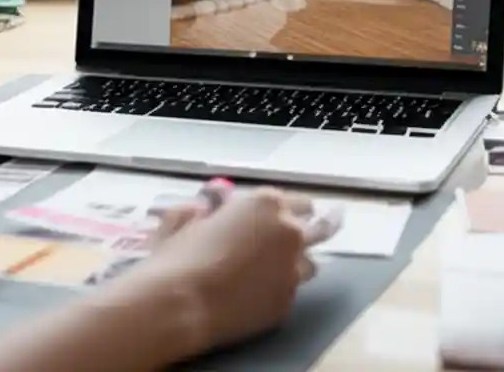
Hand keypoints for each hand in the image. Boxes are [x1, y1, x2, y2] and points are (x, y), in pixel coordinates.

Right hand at [128, 185, 317, 355]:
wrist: (180, 303)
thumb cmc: (177, 254)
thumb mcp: (186, 218)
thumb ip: (204, 209)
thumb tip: (203, 209)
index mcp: (265, 204)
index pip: (299, 201)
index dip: (292, 208)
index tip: (290, 214)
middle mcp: (288, 233)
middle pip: (320, 227)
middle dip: (320, 226)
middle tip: (325, 225)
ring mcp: (292, 270)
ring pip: (310, 263)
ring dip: (298, 262)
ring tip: (281, 268)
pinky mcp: (287, 302)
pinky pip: (291, 291)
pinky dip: (280, 289)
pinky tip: (261, 293)